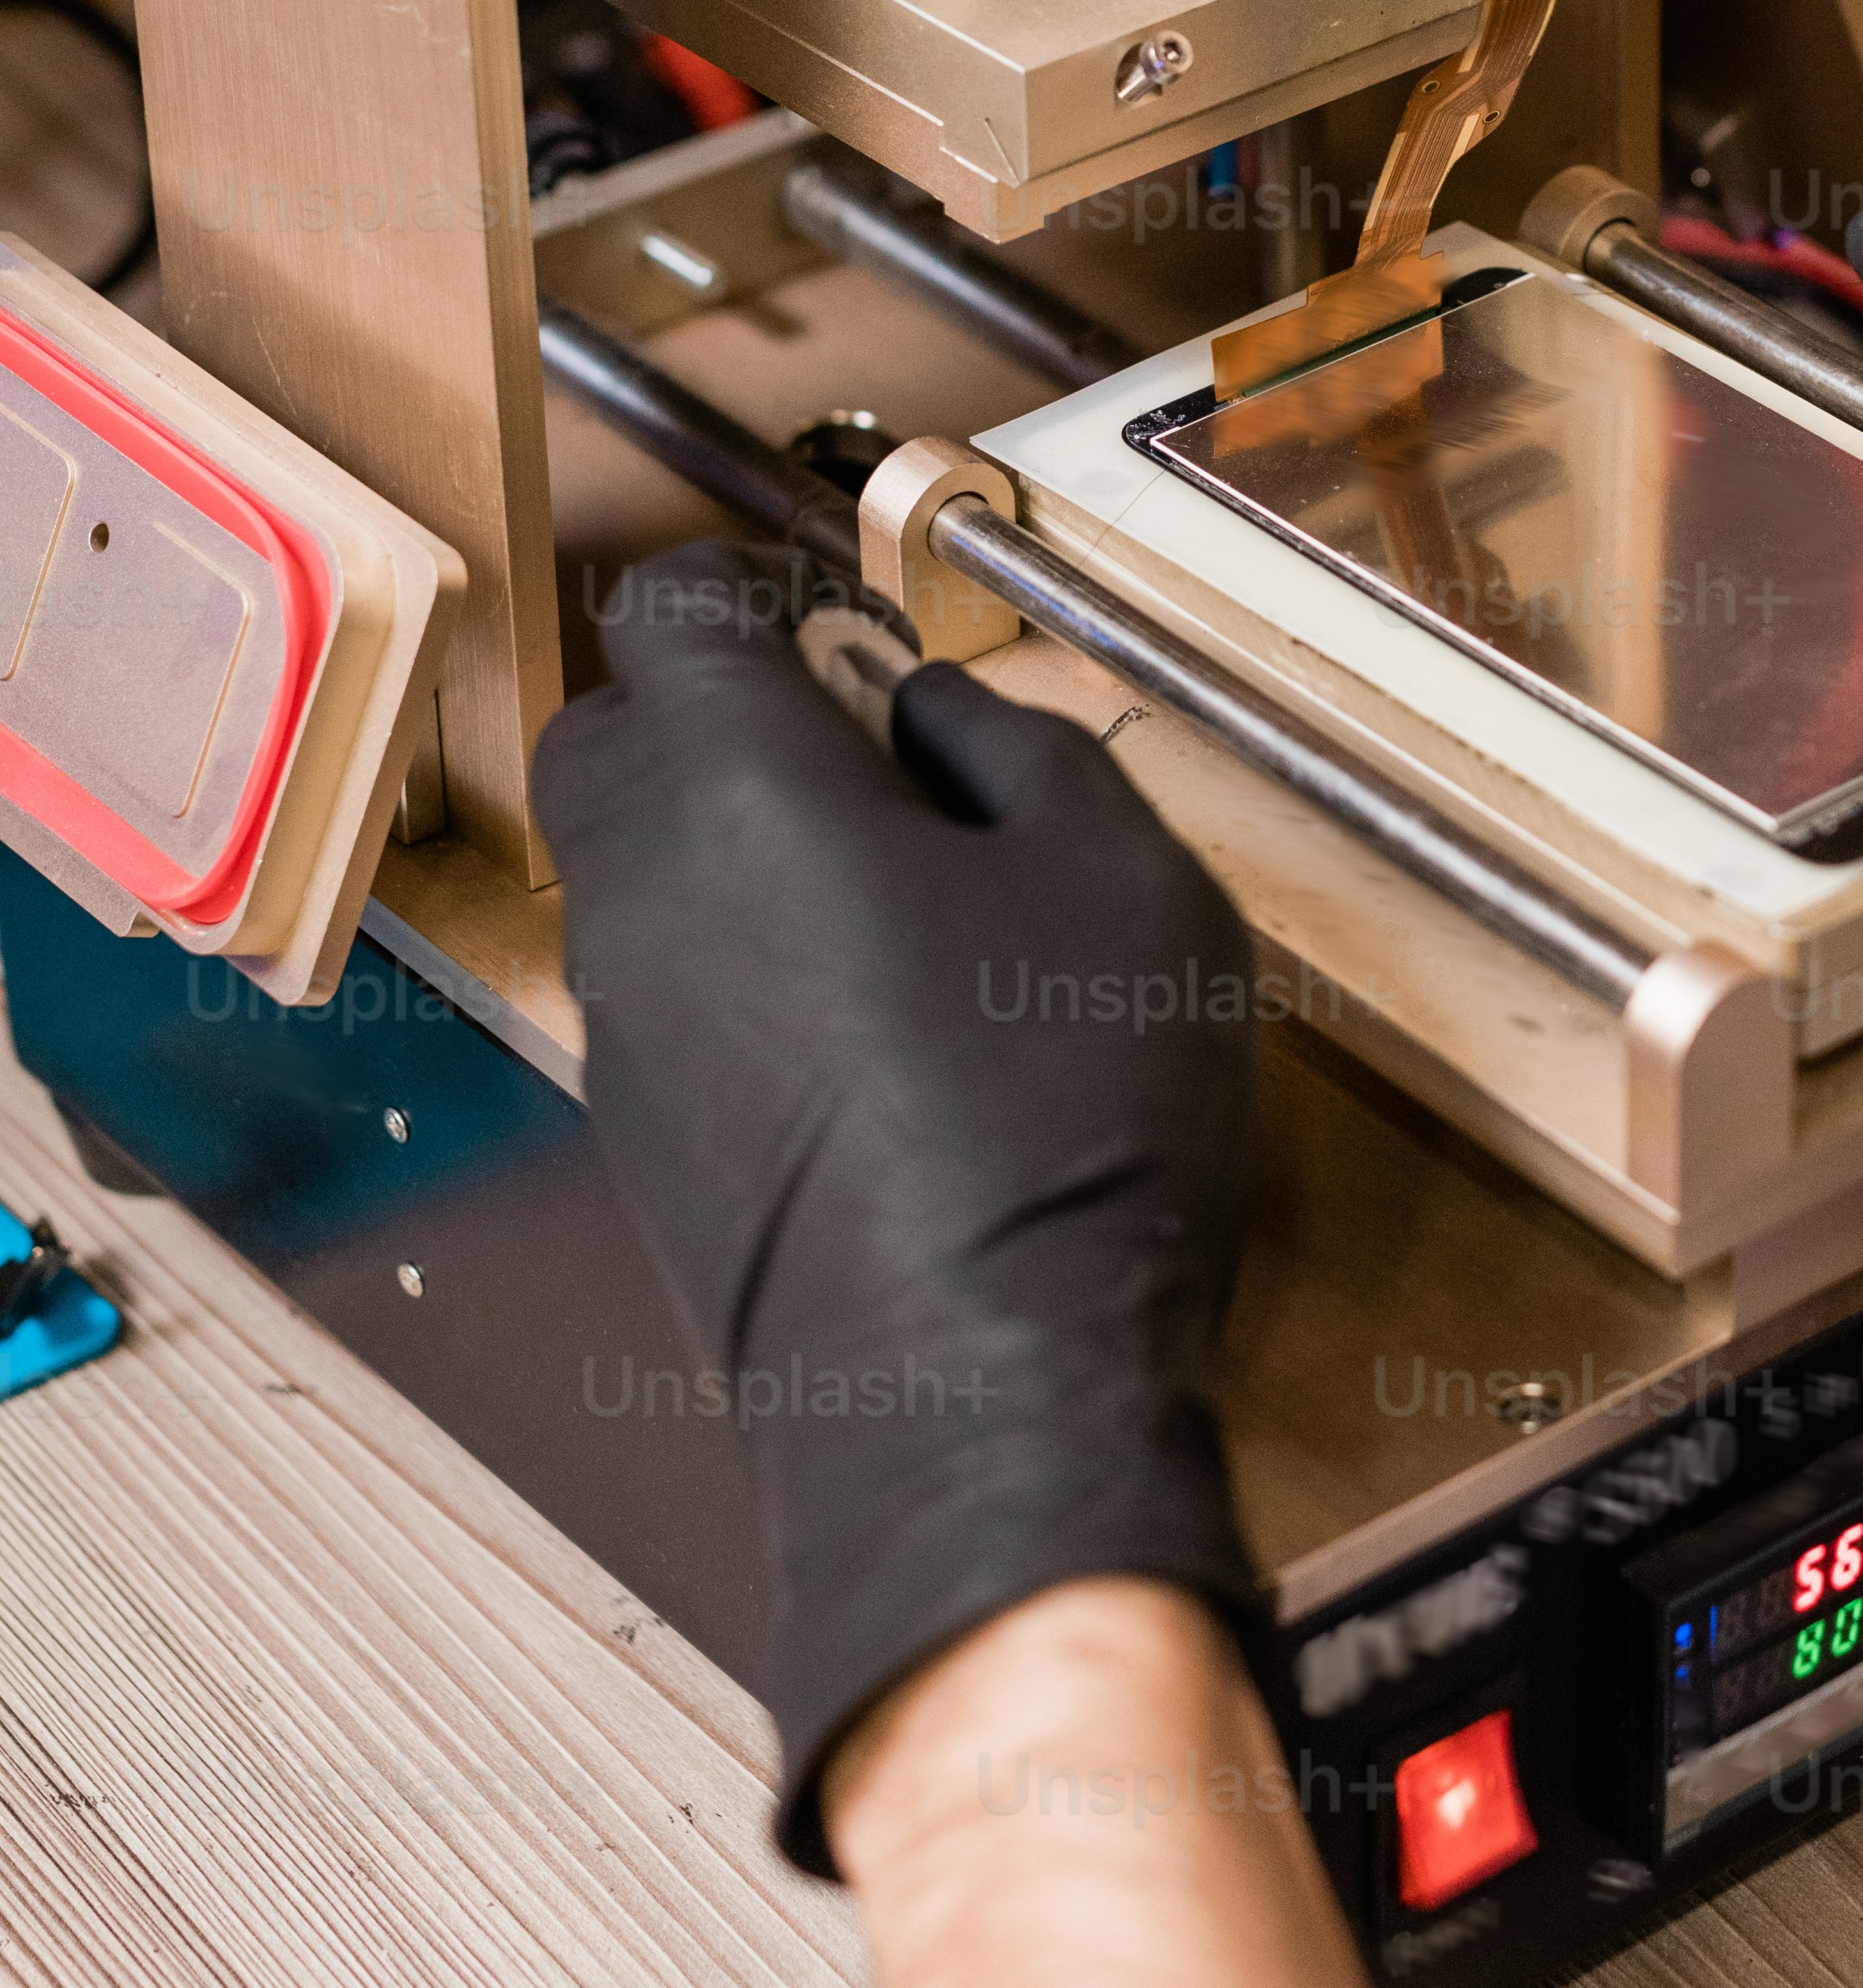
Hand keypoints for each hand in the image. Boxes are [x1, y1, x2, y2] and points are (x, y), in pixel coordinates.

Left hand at [534, 555, 1263, 1866]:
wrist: (979, 1397)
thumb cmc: (1060, 1120)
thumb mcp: (1122, 873)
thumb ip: (1019, 751)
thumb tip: (935, 723)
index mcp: (737, 790)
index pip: (673, 610)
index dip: (762, 590)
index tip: (857, 624)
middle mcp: (643, 898)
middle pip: (616, 739)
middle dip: (716, 713)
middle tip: (870, 753)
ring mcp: (627, 1032)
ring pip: (639, 875)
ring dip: (736, 849)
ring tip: (898, 900)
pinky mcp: (647, 1145)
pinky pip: (669, 996)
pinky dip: (745, 967)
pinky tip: (878, 1026)